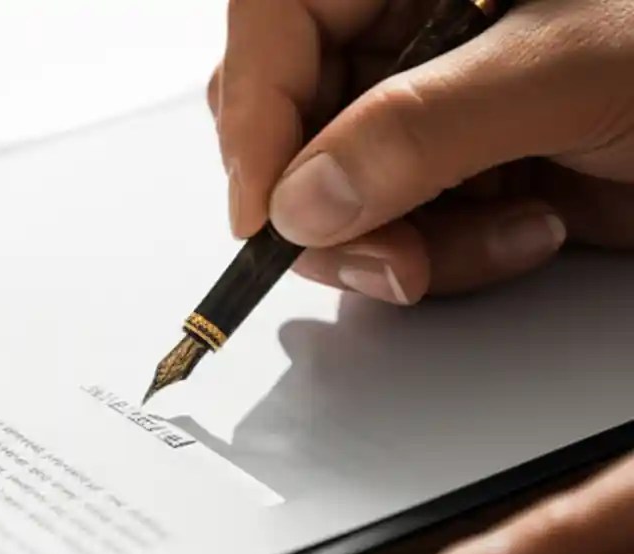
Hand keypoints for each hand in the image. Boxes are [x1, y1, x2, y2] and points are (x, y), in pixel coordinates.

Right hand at [209, 0, 633, 304]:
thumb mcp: (573, 70)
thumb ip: (424, 128)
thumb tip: (301, 197)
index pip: (278, 22)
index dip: (255, 115)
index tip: (264, 210)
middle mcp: (415, 26)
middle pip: (293, 119)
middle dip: (334, 204)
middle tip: (389, 254)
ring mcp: (434, 103)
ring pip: (338, 192)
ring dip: (405, 242)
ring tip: (502, 234)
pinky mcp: (460, 168)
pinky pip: (399, 229)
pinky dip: (450, 255)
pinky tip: (528, 230)